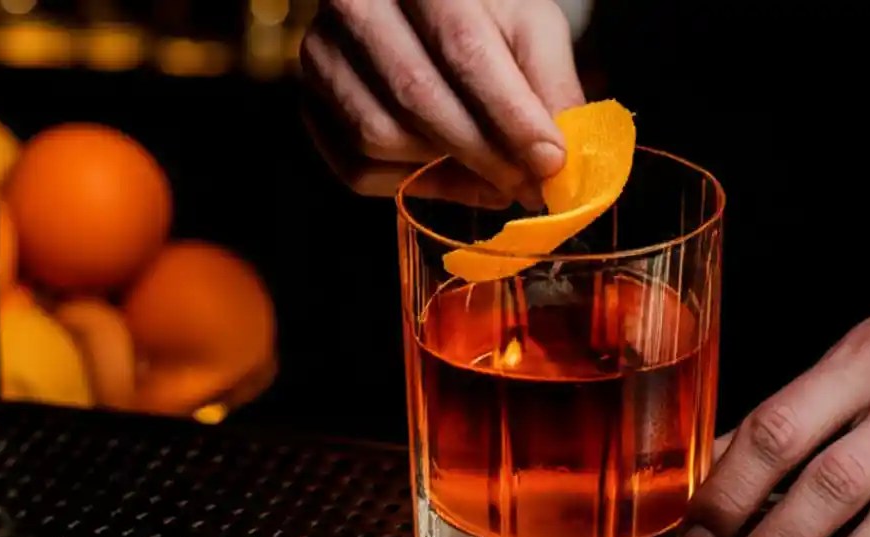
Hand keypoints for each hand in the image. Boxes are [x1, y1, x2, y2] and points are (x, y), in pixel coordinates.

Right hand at [300, 0, 585, 207]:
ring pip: (380, 137)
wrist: (424, 8)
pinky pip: (356, 169)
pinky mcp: (310, 104)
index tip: (551, 161)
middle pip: (417, 96)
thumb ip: (551, 88)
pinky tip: (449, 173)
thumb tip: (559, 167)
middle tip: (530, 185)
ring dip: (446, 169)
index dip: (510, 115)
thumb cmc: (485, 13)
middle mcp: (355, 4)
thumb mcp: (529, 27)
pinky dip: (411, 185)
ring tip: (493, 172)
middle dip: (484, 154)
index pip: (462, 48)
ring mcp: (321, 54)